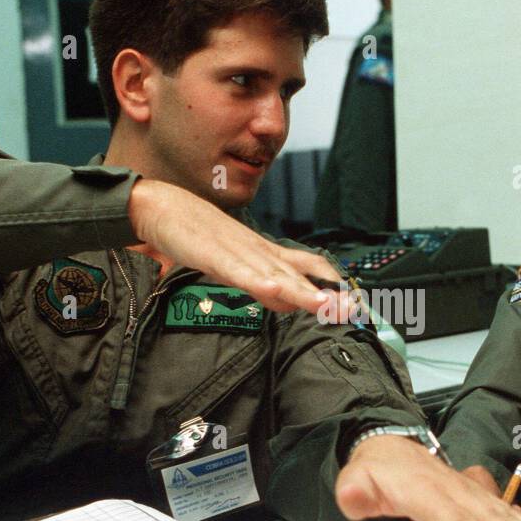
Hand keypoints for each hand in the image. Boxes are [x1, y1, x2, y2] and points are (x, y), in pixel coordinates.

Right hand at [127, 178, 344, 314]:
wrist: (166, 209)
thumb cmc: (199, 236)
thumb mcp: (238, 263)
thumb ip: (261, 282)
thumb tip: (284, 301)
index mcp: (265, 252)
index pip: (308, 266)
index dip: (332, 283)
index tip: (353, 301)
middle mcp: (259, 251)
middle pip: (300, 275)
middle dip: (326, 294)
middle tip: (350, 311)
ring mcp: (240, 253)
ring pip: (277, 275)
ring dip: (302, 291)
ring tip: (325, 305)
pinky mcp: (216, 257)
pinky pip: (240, 273)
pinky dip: (258, 282)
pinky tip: (274, 290)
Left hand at [336, 439, 520, 520]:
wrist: (387, 448)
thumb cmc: (373, 471)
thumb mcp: (354, 481)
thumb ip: (354, 492)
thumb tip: (353, 496)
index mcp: (423, 493)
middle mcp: (452, 492)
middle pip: (489, 520)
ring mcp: (466, 493)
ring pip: (500, 516)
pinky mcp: (474, 497)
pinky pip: (501, 513)